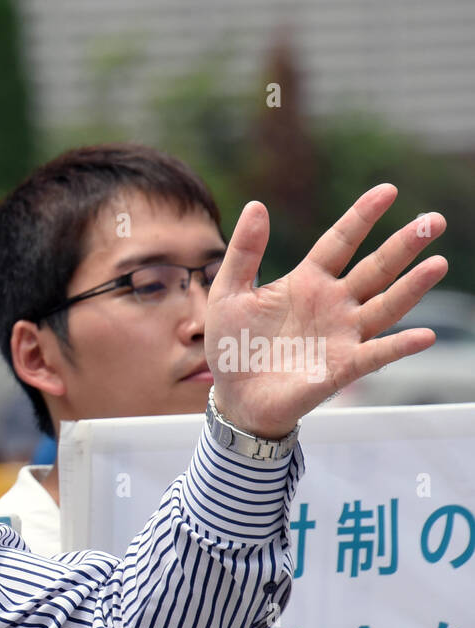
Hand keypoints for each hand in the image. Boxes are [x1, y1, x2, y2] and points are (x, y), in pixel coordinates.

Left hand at [206, 184, 446, 438]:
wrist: (234, 398)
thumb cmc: (233, 346)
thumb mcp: (228, 294)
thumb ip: (244, 253)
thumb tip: (256, 205)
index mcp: (307, 282)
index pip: (340, 242)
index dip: (362, 217)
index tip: (388, 190)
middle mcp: (333, 304)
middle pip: (375, 268)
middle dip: (405, 245)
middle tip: (434, 220)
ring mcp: (342, 335)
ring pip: (385, 306)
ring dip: (412, 287)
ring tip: (437, 264)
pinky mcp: (342, 367)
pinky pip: (376, 355)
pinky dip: (399, 346)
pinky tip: (423, 335)